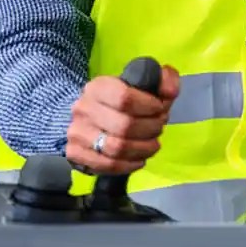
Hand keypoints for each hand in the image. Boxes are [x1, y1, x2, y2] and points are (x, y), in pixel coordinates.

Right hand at [65, 65, 180, 173]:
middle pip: (124, 126)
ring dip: (143, 149)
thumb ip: (164, 81)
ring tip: (153, 144)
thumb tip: (170, 92)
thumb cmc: (121, 102)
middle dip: (150, 129)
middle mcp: (83, 108)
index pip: (124, 98)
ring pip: (117, 148)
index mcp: (98, 87)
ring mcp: (77, 132)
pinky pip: (108, 165)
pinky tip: (139, 159)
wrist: (89, 119)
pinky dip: (130, 165)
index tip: (159, 108)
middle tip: (159, 127)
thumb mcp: (143, 84)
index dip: (148, 106)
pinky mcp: (76, 153)